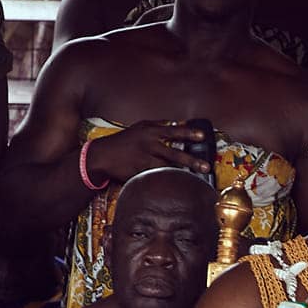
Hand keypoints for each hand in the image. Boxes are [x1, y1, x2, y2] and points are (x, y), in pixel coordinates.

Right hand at [82, 122, 212, 186]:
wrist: (102, 155)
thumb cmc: (124, 140)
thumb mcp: (140, 127)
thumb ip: (159, 124)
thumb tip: (181, 122)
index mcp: (149, 131)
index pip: (173, 131)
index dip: (189, 133)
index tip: (202, 136)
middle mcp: (148, 144)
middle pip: (174, 154)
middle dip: (191, 161)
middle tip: (205, 166)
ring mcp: (143, 160)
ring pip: (166, 168)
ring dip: (181, 174)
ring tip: (194, 179)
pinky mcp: (138, 173)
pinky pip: (155, 178)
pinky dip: (166, 181)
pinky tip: (176, 184)